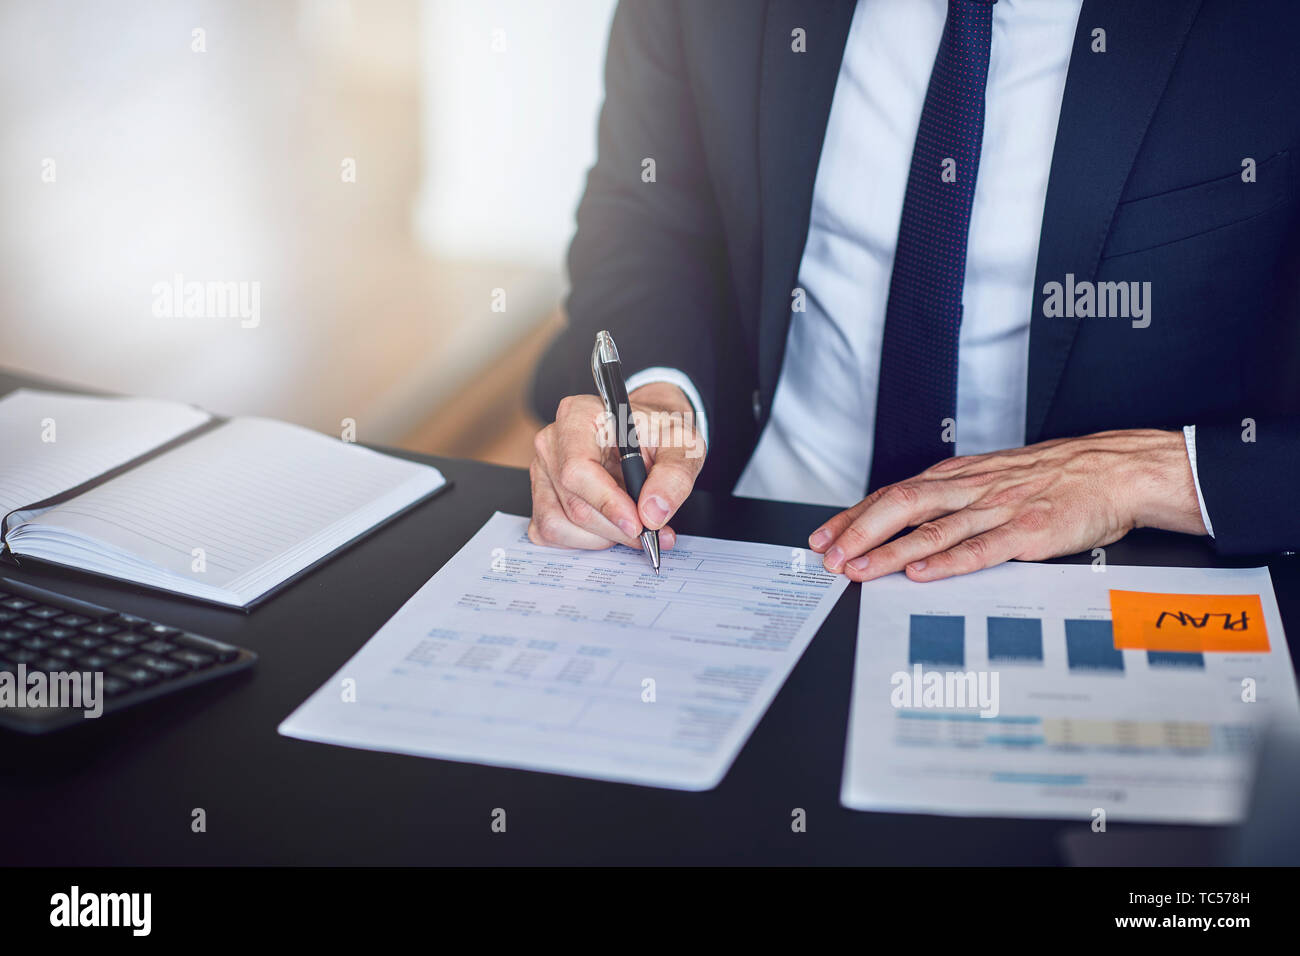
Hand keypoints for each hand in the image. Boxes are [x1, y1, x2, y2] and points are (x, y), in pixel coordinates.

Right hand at [528, 382, 705, 549]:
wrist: (648, 434)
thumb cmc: (658, 433)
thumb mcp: (682, 444)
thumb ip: (674, 475)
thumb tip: (653, 513)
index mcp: (578, 416)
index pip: (578, 469)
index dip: (607, 503)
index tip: (638, 524)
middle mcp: (552, 442)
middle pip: (574, 504)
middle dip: (616, 528)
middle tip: (652, 533)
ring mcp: (542, 471)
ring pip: (560, 524)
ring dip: (603, 537)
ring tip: (634, 525)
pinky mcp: (541, 496)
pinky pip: (552, 533)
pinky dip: (585, 541)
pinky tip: (611, 528)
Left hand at [808, 429, 1208, 582]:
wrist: (1114, 469)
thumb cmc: (1053, 477)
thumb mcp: (991, 478)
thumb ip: (951, 498)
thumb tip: (904, 519)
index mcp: (959, 476)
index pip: (893, 494)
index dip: (854, 516)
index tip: (823, 537)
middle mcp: (971, 488)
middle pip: (901, 505)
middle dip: (859, 533)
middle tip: (829, 557)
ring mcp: (998, 508)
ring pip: (933, 529)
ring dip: (891, 552)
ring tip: (859, 570)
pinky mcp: (1028, 531)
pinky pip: (982, 547)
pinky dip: (948, 561)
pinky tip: (922, 573)